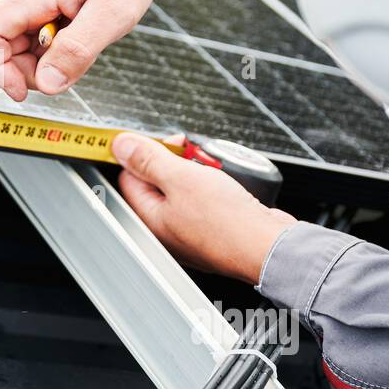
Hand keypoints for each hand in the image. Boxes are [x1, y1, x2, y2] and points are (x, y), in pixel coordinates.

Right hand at [0, 0, 168, 100]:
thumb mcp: (112, 15)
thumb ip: (77, 51)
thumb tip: (46, 85)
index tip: (23, 92)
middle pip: (3, 45)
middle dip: (30, 70)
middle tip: (71, 70)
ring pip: (20, 42)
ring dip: (46, 58)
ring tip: (85, 43)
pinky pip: (35, 32)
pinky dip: (54, 45)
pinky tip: (81, 33)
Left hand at [113, 132, 296, 283]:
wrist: (268, 246)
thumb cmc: (226, 223)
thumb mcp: (180, 178)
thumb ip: (148, 159)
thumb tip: (121, 146)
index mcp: (149, 218)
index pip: (130, 176)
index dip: (145, 153)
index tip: (165, 142)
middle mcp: (166, 228)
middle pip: (158, 180)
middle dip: (176, 160)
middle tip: (194, 155)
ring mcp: (190, 230)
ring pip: (185, 187)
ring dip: (198, 171)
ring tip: (214, 170)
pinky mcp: (213, 228)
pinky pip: (206, 198)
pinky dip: (215, 185)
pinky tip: (226, 183)